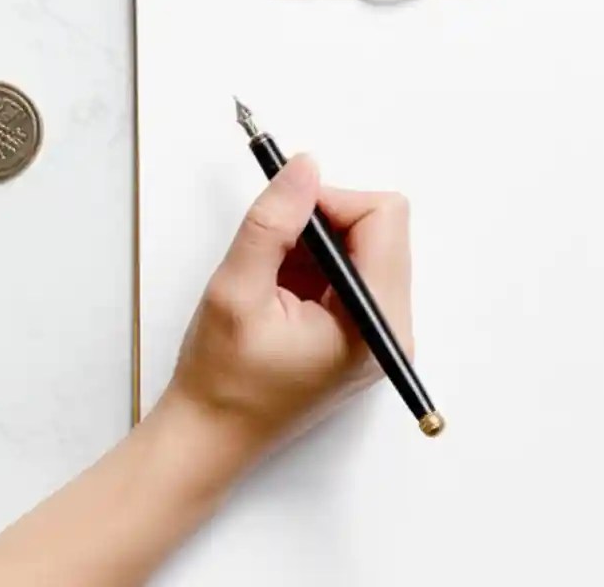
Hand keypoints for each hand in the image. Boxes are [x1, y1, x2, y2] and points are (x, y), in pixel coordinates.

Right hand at [167, 154, 413, 445]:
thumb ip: (273, 223)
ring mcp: (380, 333)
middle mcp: (393, 328)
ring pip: (365, 244)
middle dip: (324, 222)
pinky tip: (280, 292)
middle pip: (381, 228)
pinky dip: (314, 264)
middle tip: (272, 248)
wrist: (211, 438)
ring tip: (272, 280)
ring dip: (316, 245)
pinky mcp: (362, 333)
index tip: (284, 213)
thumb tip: (305, 166)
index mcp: (375, 323)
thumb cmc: (221, 381)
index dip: (330, 200)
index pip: (383, 218)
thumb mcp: (236, 291)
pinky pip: (351, 270)